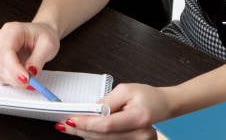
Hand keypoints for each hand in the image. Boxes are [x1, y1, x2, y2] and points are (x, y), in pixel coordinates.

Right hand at [0, 21, 59, 87]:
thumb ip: (38, 60)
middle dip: (15, 77)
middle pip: (0, 62)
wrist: (41, 33)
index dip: (14, 68)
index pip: (6, 51)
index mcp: (12, 30)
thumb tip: (29, 73)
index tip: (27, 79)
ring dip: (13, 80)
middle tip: (31, 83)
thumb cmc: (44, 35)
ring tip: (29, 78)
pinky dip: (9, 80)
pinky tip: (20, 77)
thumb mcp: (48, 45)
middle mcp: (0, 38)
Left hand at [57, 84, 172, 138]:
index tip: (70, 119)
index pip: (107, 125)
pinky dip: (95, 136)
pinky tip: (85, 130)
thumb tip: (90, 110)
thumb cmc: (146, 95)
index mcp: (139, 118)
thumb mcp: (125, 89)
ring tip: (71, 125)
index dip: (86, 123)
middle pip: (103, 137)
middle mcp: (140, 134)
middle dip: (81, 130)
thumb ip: (107, 101)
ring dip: (86, 134)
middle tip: (63, 124)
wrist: (162, 105)